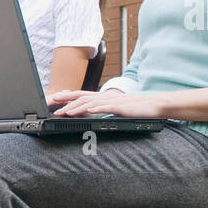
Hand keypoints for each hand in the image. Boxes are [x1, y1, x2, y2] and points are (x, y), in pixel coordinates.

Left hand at [48, 88, 162, 117]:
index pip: (81, 95)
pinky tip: (89, 110)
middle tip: (54, 107)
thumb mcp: (114, 107)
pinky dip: (97, 108)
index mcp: (103, 97)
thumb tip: (88, 111)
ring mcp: (112, 101)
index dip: (67, 96)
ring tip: (66, 112)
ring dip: (77, 107)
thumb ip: (101, 107)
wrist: (152, 105)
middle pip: (82, 97)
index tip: (54, 100)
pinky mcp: (121, 107)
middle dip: (67, 102)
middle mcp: (105, 96)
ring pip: (91, 102)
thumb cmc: (134, 108)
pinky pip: (107, 107)